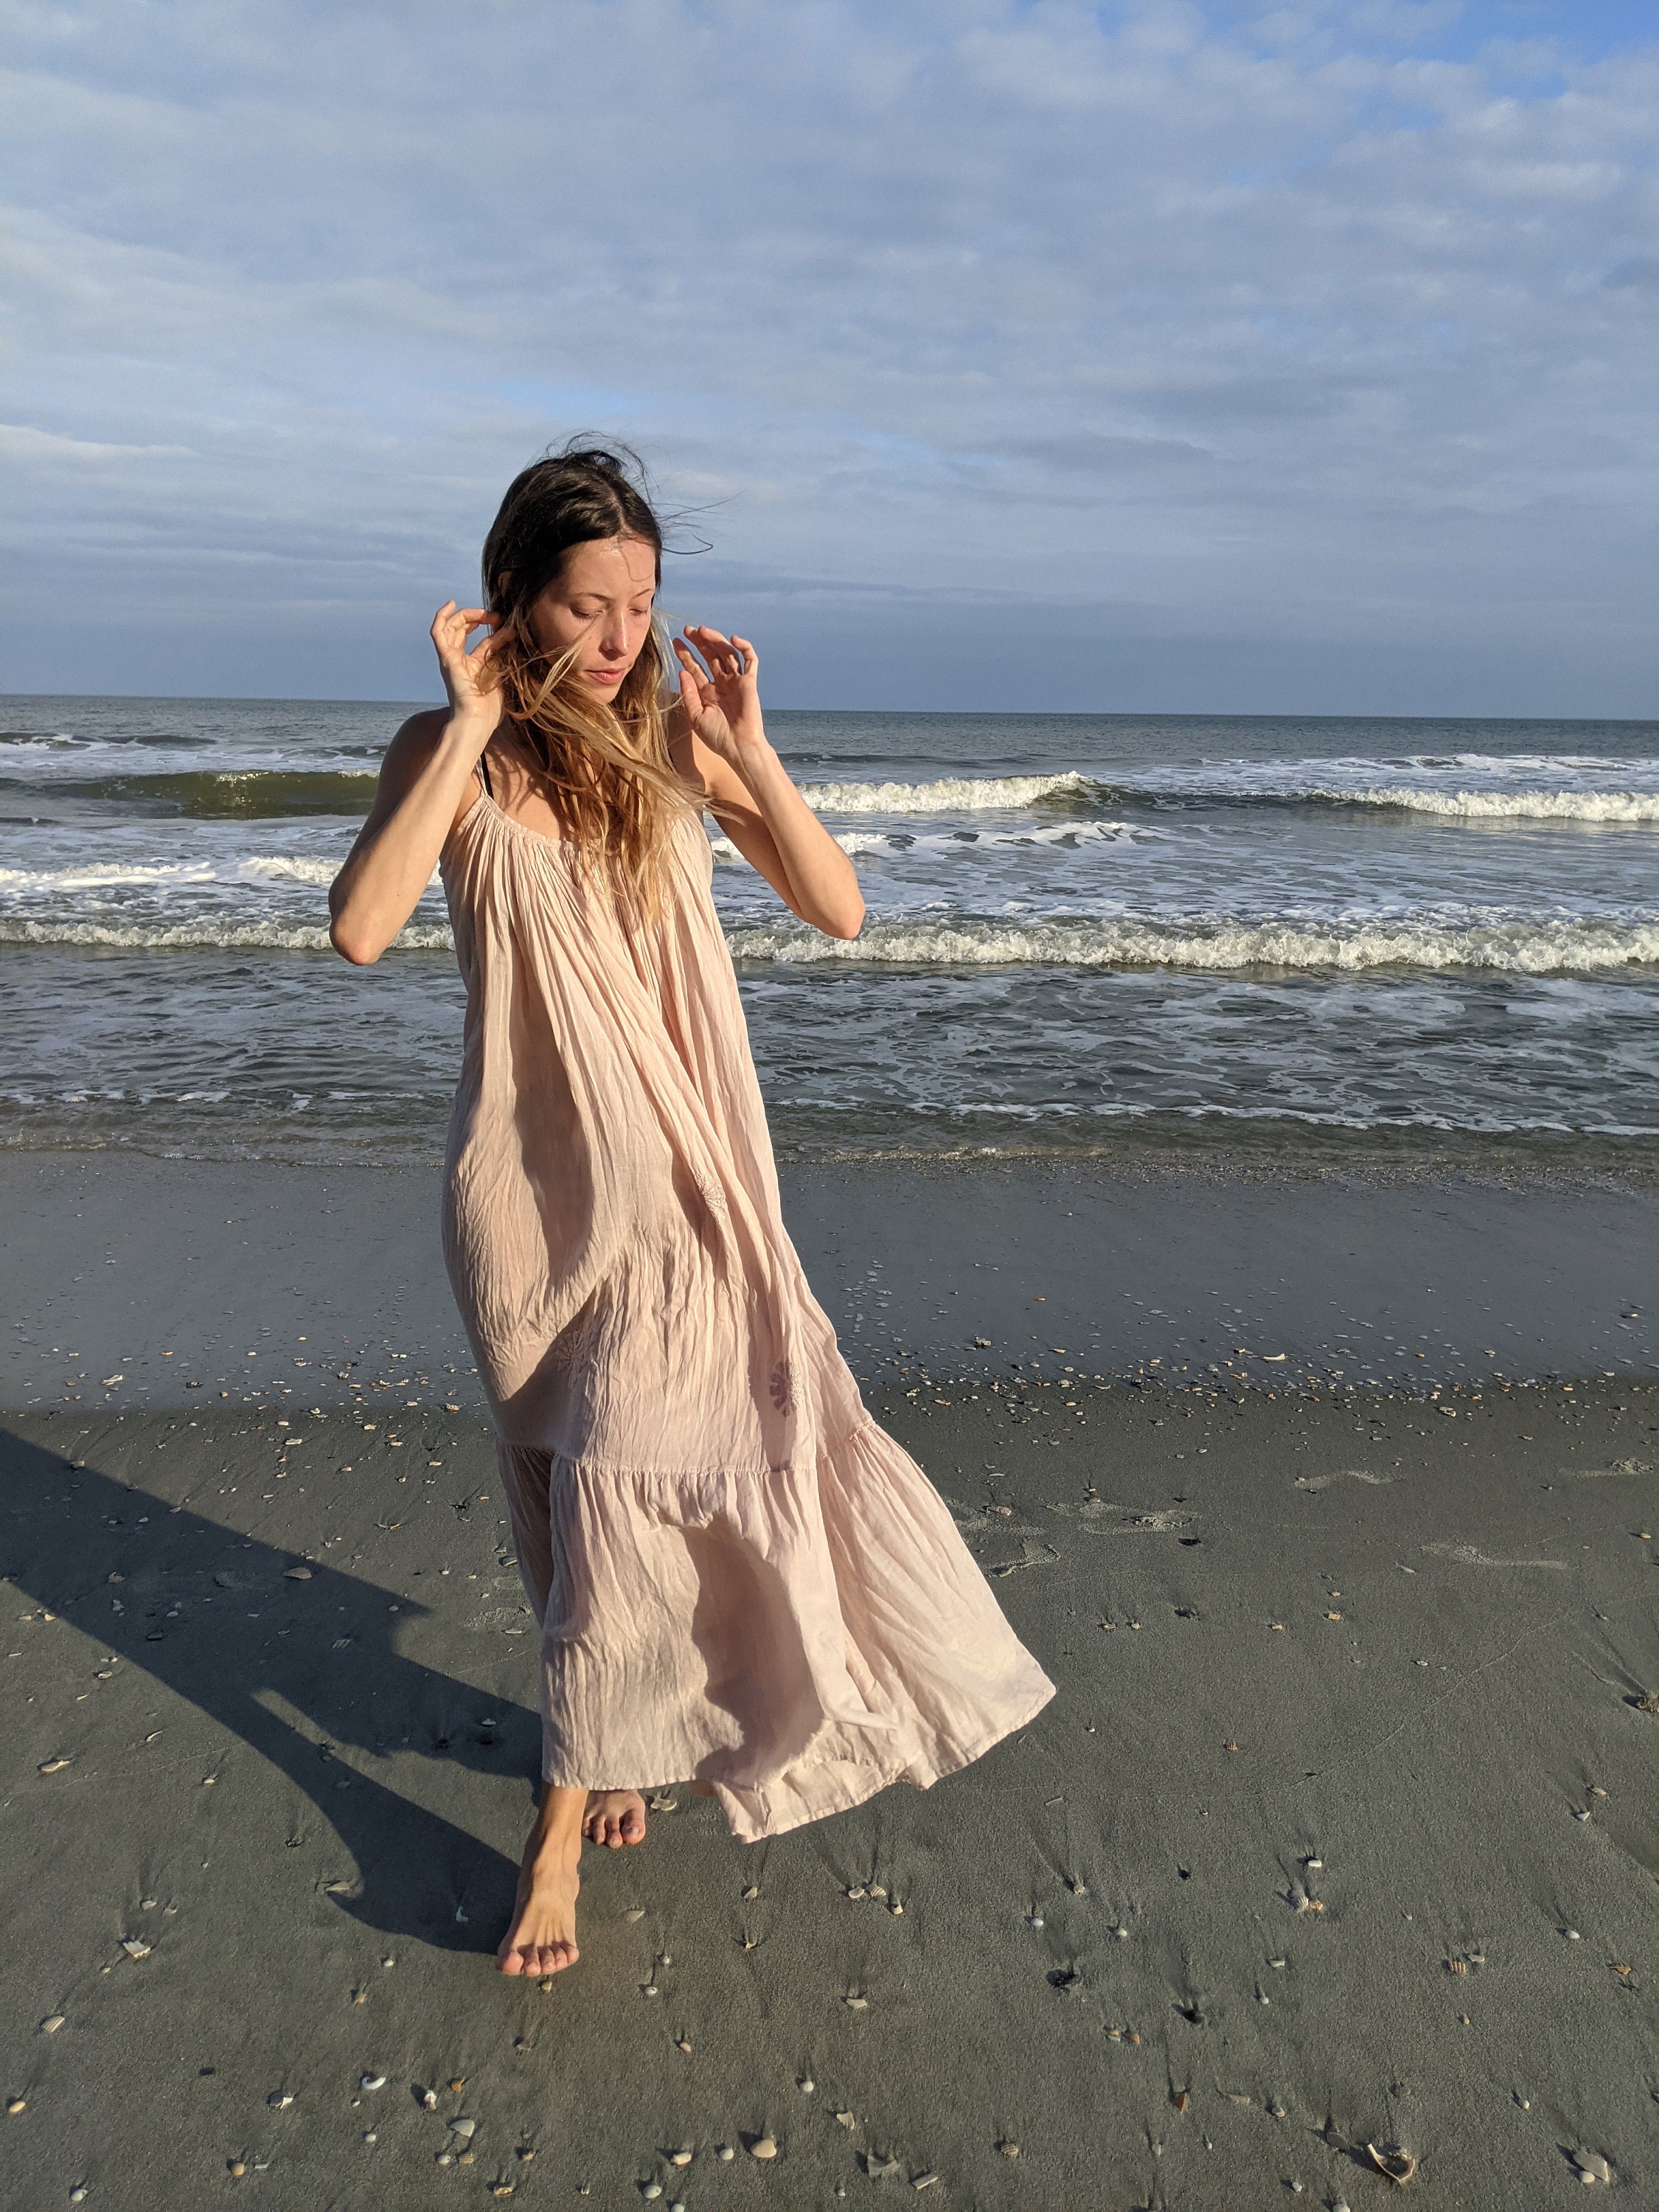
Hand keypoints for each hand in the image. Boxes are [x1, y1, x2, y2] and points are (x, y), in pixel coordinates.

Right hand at [430, 601, 505, 742]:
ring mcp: (451, 660)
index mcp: (475, 668)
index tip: (507, 623)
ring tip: (481, 611)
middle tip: (495, 615)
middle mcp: (460, 662)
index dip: (495, 630)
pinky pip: (438, 632)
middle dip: (479, 618)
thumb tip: (512, 632)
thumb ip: (504, 653)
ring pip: (451, 628)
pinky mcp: (445, 659)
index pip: (483, 642)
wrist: (476, 722)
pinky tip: (450, 604)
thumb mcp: (502, 674)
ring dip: (465, 615)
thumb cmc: (490, 709)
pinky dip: (442, 617)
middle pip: (463, 632)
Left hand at [672, 625, 766, 770]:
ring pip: (727, 654)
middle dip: (699, 642)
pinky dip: (744, 648)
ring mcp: (736, 681)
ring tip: (703, 631)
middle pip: (710, 656)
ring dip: (716, 640)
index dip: (685, 654)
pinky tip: (733, 639)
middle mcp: (721, 684)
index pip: (694, 667)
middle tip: (688, 630)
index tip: (675, 642)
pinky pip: (750, 661)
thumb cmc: (717, 737)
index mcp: (707, 692)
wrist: (738, 747)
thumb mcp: (695, 716)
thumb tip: (682, 671)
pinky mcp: (750, 682)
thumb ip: (688, 694)